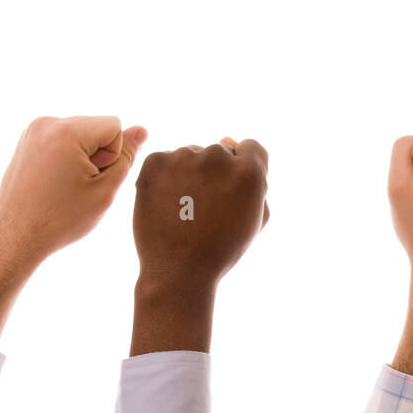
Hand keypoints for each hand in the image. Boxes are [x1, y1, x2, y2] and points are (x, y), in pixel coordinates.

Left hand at [0, 116, 147, 275]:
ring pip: (82, 134)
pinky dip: (68, 157)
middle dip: (98, 154)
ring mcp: (33, 131)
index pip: (114, 127)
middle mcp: (46, 123)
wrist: (15, 237)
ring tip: (67, 186)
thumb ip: (126, 157)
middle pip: (97, 127)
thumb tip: (141, 130)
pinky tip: (57, 183)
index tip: (92, 179)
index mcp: (67, 131)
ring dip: (84, 156)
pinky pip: (64, 140)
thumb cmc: (61, 219)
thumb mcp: (105, 189)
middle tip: (79, 186)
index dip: (113, 156)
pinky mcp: (27, 141)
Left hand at [130, 138, 269, 354]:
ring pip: (191, 155)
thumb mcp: (255, 218)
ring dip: (189, 173)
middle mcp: (218, 156)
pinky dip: (165, 177)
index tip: (230, 191)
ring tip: (183, 208)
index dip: (242, 169)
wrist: (178, 271)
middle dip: (215, 172)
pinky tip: (167, 203)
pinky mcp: (155, 162)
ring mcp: (184, 157)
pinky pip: (165, 161)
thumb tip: (233, 141)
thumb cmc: (221, 249)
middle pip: (220, 151)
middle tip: (205, 206)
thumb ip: (256, 181)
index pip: (250, 148)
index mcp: (249, 171)